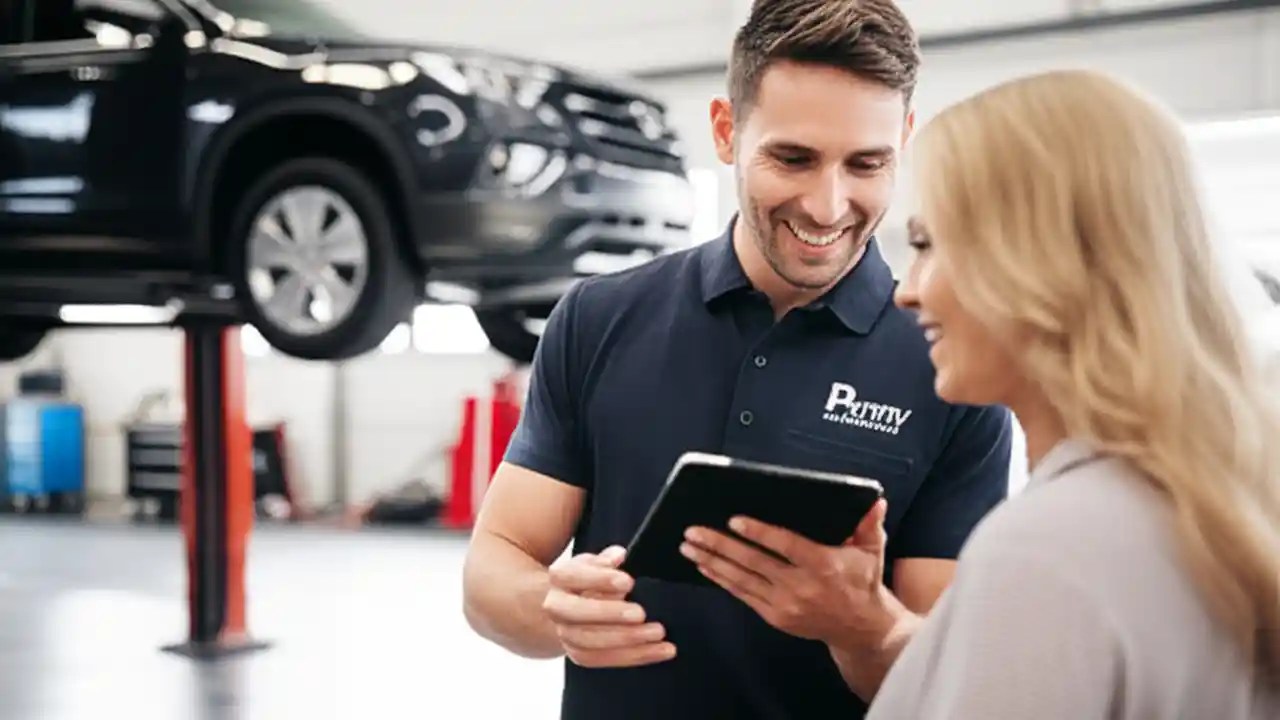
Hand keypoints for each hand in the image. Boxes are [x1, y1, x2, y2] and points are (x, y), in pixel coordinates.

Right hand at [542, 545, 676, 667]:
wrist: (571, 604)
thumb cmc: (591, 577)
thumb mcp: (597, 562)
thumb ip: (607, 560)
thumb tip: (619, 556)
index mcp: (560, 577)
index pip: (573, 576)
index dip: (599, 580)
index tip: (628, 582)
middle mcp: (556, 607)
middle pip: (576, 613)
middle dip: (610, 614)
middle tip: (641, 613)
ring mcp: (565, 633)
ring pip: (590, 642)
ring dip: (627, 639)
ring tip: (658, 633)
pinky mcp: (578, 654)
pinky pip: (605, 659)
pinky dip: (635, 656)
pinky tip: (661, 650)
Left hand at [680, 499, 893, 648]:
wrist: (860, 629)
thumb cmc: (863, 582)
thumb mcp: (872, 551)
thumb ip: (869, 524)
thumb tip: (873, 501)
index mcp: (823, 565)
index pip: (785, 545)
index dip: (759, 533)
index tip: (734, 520)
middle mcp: (801, 586)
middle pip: (753, 562)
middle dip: (719, 545)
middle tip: (693, 531)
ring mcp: (785, 605)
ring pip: (742, 580)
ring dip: (712, 562)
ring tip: (688, 547)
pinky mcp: (776, 617)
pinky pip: (743, 595)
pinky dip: (722, 580)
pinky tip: (705, 566)